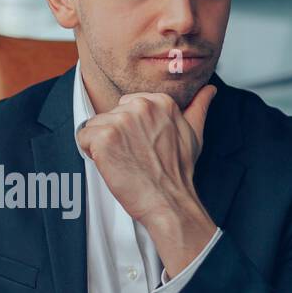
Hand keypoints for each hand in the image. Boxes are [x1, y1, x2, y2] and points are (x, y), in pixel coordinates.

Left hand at [75, 83, 218, 275]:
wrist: (169, 201)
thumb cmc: (177, 172)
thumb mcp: (193, 134)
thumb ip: (198, 107)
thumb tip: (209, 91)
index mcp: (160, 101)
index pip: (126, 105)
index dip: (129, 128)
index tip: (142, 145)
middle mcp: (140, 106)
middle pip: (109, 114)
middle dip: (115, 136)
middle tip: (134, 156)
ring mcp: (121, 120)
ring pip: (94, 126)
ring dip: (103, 146)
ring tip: (124, 161)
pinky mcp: (104, 137)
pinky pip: (82, 137)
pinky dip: (91, 154)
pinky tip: (112, 165)